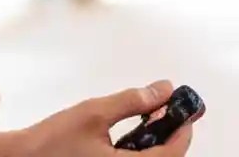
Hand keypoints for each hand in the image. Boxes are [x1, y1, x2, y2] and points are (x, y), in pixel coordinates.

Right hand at [13, 81, 199, 156]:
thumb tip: (165, 88)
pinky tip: (131, 136)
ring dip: (156, 145)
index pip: (172, 155)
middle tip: (166, 110)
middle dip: (170, 136)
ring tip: (149, 118)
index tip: (186, 109)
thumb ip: (133, 101)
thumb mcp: (95, 113)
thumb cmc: (53, 140)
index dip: (184, 130)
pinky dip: (139, 153)